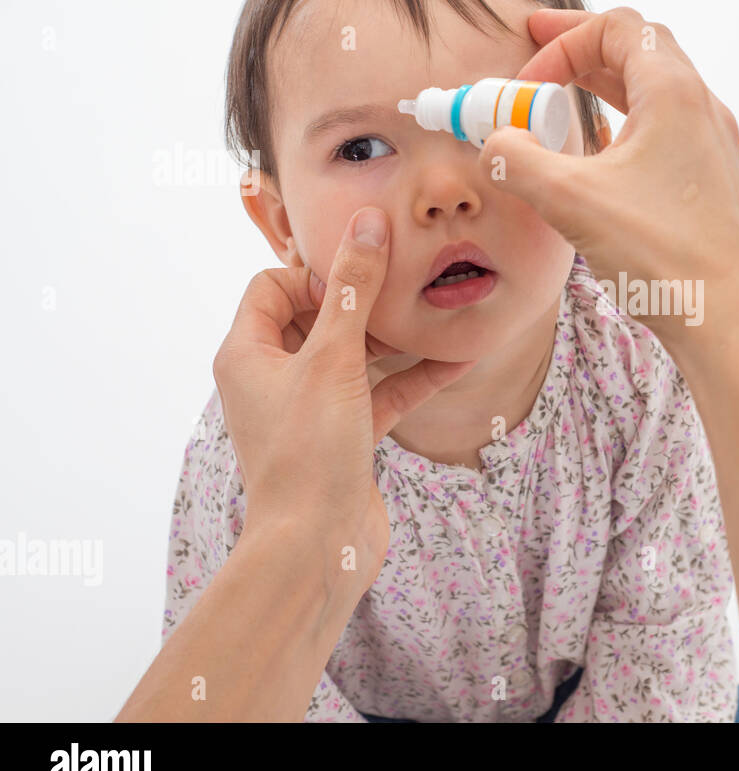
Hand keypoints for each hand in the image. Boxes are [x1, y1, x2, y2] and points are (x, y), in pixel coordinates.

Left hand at [212, 206, 474, 583]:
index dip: (315, 273)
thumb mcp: (334, 358)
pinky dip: (412, 377)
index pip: (272, 286)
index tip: (361, 275)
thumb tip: (368, 221)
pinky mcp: (345, 438)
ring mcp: (311, 410)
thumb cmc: (308, 453)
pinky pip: (381, 394)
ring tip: (438, 310)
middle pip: (317, 316)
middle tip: (408, 282)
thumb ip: (353, 288)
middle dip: (363, 299)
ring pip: (355, 356)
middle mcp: (273, 378)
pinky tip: (458, 360)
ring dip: (395, 337)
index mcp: (248, 354)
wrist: (317, 549)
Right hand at [480, 7, 738, 355]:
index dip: (562, 40)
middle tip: (539, 57)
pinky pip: (667, 130)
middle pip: (640, 49)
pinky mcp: (715, 181)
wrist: (727, 321)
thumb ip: (517, 160)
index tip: (527, 80)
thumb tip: (494, 143)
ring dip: (605, 90)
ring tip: (563, 106)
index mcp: (675, 94)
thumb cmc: (663, 257)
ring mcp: (715, 146)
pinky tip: (602, 158)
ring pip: (656, 92)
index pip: (618, 28)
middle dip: (583, 49)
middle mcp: (703, 109)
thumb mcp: (569, 202)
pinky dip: (627, 126)